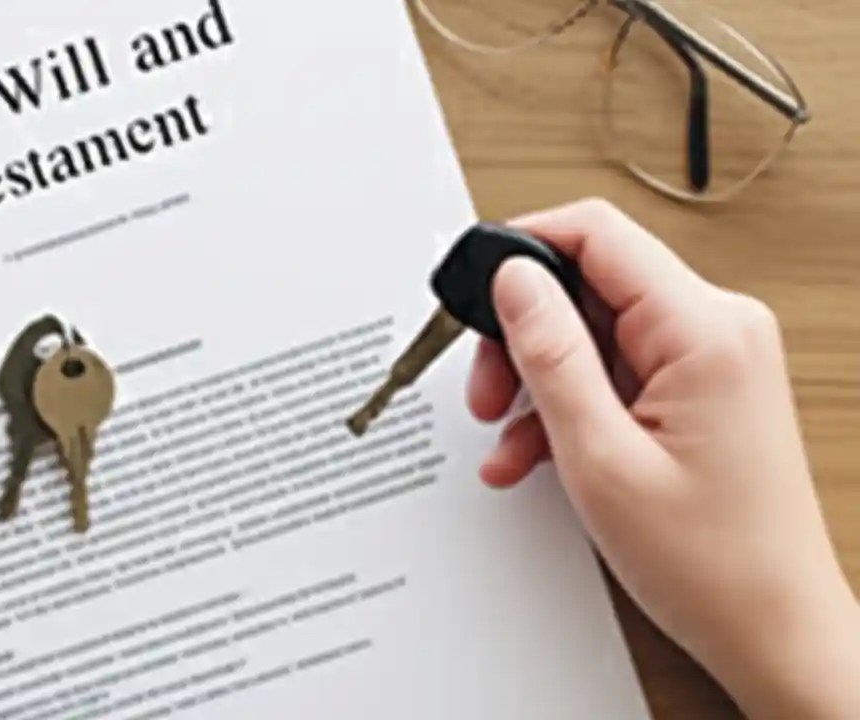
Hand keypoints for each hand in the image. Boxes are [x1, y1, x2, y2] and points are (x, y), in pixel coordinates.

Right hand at [467, 199, 859, 718]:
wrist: (772, 629)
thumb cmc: (713, 562)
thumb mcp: (601, 457)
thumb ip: (550, 356)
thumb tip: (513, 280)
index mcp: (705, 330)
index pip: (598, 234)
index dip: (522, 248)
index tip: (474, 288)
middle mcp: (718, 328)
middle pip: (589, 284)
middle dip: (522, 335)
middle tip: (484, 391)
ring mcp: (713, 357)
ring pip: (595, 332)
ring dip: (539, 380)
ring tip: (508, 437)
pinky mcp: (702, 387)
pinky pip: (617, 371)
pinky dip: (570, 405)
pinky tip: (537, 452)